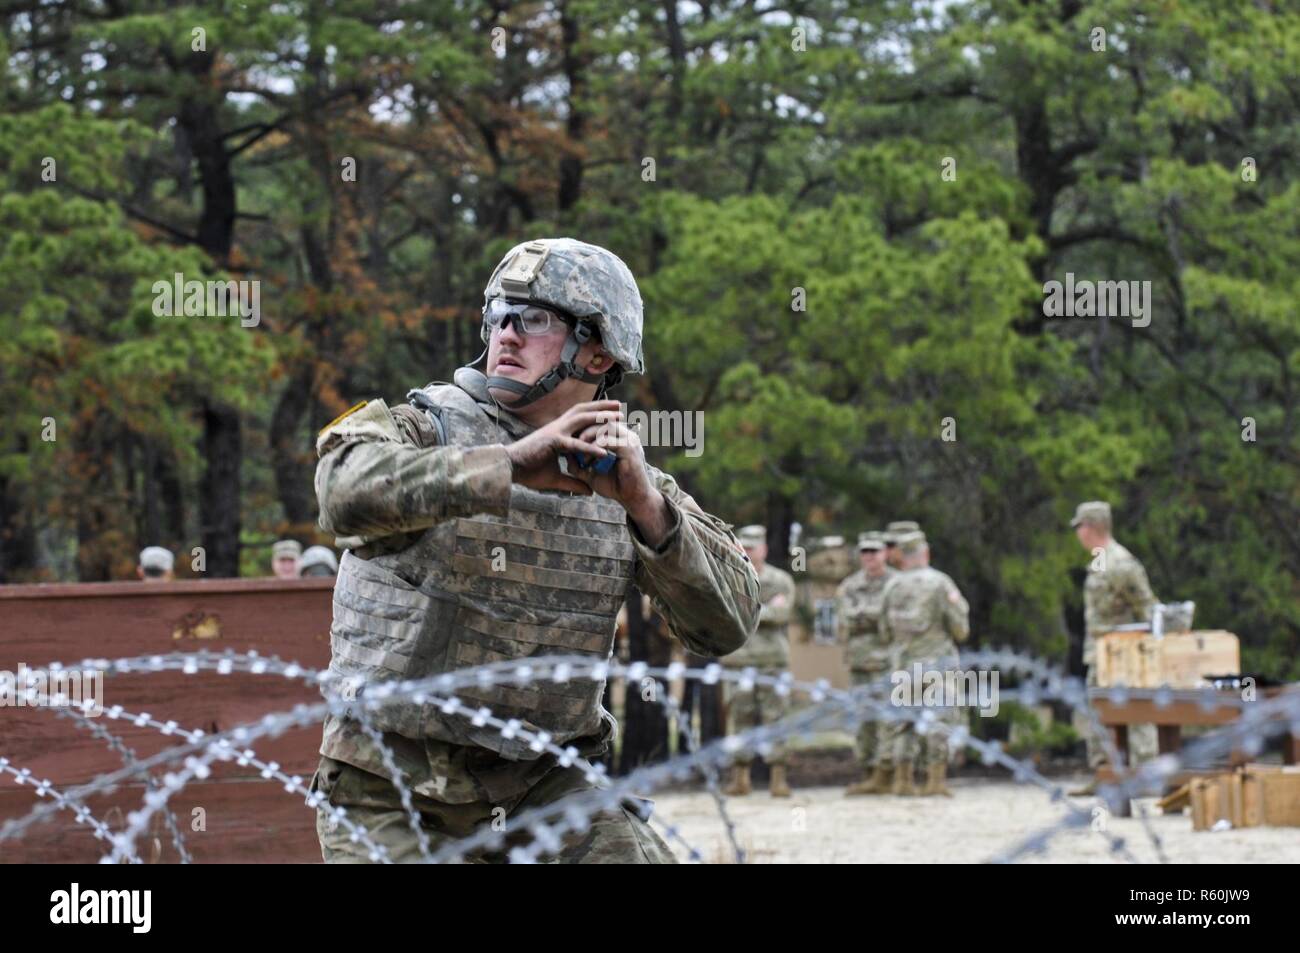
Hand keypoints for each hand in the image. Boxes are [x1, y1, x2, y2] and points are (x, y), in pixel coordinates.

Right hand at [505, 400, 621, 494]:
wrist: (509, 469)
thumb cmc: (528, 472)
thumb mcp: (556, 480)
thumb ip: (574, 483)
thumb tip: (590, 491)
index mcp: (558, 432)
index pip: (579, 418)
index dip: (595, 414)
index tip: (612, 415)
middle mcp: (557, 427)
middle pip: (583, 411)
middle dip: (602, 408)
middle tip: (620, 406)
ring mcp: (555, 432)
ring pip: (581, 420)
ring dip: (600, 418)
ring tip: (618, 419)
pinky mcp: (552, 442)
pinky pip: (575, 444)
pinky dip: (590, 447)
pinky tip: (604, 452)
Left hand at [571, 417, 671, 544]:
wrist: (633, 500)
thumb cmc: (615, 487)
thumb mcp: (592, 474)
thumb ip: (579, 465)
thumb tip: (566, 456)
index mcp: (621, 437)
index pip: (601, 420)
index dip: (584, 425)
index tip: (569, 435)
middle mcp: (627, 435)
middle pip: (603, 418)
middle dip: (584, 426)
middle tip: (570, 438)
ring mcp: (630, 440)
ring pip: (605, 426)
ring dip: (588, 434)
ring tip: (578, 446)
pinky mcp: (630, 449)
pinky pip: (609, 440)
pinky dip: (595, 447)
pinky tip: (586, 458)